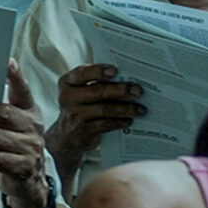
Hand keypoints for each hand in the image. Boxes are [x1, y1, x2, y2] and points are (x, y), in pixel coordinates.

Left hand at [0, 59, 47, 207]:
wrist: (28, 183)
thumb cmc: (11, 148)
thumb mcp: (8, 129)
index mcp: (28, 110)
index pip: (23, 90)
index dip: (16, 76)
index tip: (7, 62)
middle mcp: (32, 126)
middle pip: (2, 114)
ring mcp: (31, 147)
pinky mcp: (24, 167)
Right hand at [47, 64, 146, 181]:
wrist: (66, 136)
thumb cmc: (80, 107)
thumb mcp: (80, 92)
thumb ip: (95, 83)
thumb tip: (126, 79)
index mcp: (67, 82)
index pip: (82, 73)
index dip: (98, 71)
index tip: (115, 71)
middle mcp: (67, 98)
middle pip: (97, 91)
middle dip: (120, 90)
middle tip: (138, 91)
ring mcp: (73, 115)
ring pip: (104, 109)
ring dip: (126, 109)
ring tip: (140, 110)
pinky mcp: (82, 131)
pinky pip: (105, 125)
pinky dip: (120, 122)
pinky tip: (129, 120)